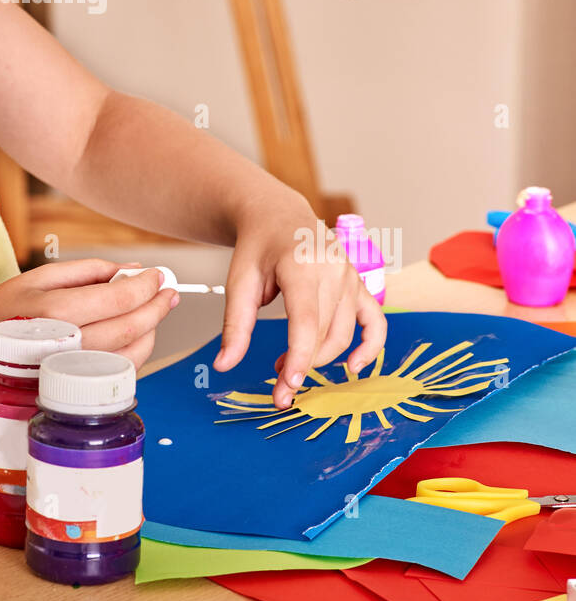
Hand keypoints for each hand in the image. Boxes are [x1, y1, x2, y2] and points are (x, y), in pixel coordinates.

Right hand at [0, 259, 178, 372]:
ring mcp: (73, 374)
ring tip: (155, 311)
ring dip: (151, 331)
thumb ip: (87, 270)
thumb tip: (131, 269)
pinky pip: (117, 374)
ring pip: (130, 354)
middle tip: (169, 292)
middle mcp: (68, 344)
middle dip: (157, 307)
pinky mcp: (74, 392)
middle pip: (131, 327)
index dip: (147, 285)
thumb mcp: (36, 277)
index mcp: (57, 310)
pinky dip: (136, 353)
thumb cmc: (1, 314)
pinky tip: (136, 335)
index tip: (159, 275)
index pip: (120, 298)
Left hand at [213, 185, 387, 410]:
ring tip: (288, 366)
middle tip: (276, 384)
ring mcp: (350, 275)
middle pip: (324, 332)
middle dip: (303, 366)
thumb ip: (235, 325)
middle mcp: (332, 269)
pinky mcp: (358, 283)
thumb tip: (223, 365)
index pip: (306, 321)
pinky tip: (354, 366)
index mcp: (300, 264)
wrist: (278, 215)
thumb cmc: (257, 247)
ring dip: (321, 359)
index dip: (299, 356)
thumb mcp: (239, 281)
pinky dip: (371, 346)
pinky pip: (376, 320)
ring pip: (344, 332)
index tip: (288, 385)